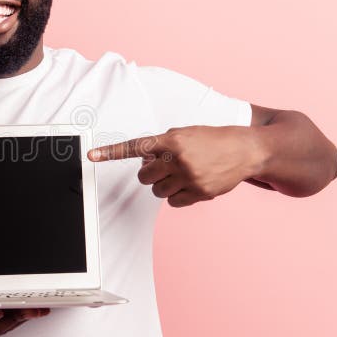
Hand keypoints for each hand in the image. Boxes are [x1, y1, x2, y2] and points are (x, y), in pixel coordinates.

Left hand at [88, 126, 263, 206]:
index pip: (134, 147)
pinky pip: (173, 203)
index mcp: (171, 140)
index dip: (110, 152)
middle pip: (144, 177)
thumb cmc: (212, 140)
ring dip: (164, 185)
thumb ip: (161, 146)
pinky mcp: (199, 193)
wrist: (245, 150)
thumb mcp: (184, 134)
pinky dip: (177, 196)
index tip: (91, 155)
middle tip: (164, 167)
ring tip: (181, 174)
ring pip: (157, 191)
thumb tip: (144, 164)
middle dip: (150, 174)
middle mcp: (178, 159)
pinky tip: (190, 184)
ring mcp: (189, 178)